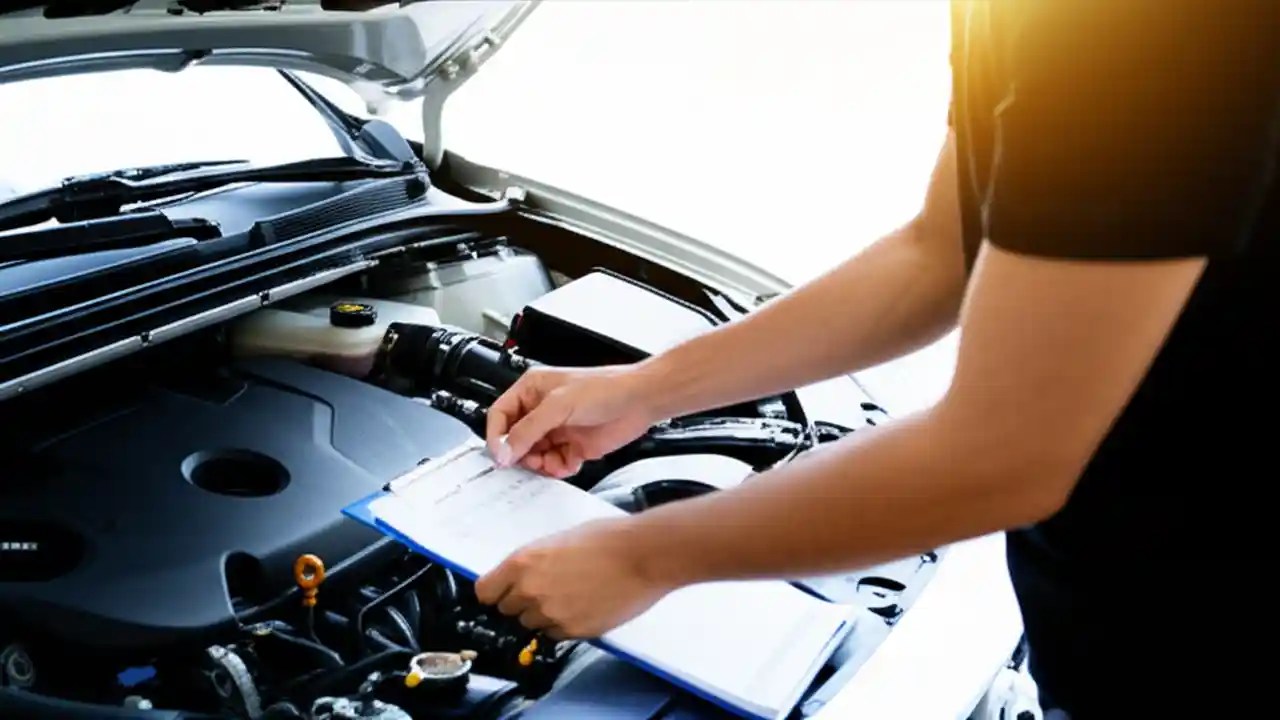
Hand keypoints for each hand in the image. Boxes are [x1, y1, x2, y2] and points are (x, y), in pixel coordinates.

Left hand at [474, 518, 672, 638]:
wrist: (642, 554)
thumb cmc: (606, 538)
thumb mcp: (558, 540)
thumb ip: (534, 562)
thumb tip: (522, 577)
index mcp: (522, 562)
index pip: (485, 592)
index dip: (495, 593)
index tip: (504, 592)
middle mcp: (530, 590)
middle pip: (507, 611)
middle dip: (523, 603)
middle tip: (548, 590)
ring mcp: (551, 613)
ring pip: (532, 625)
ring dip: (545, 616)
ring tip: (571, 596)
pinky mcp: (573, 630)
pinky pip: (557, 634)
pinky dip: (566, 625)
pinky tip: (585, 606)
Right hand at [486, 365, 656, 477]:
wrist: (640, 401)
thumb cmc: (605, 388)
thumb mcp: (559, 406)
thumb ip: (528, 429)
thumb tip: (504, 450)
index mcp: (531, 390)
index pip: (500, 415)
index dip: (497, 436)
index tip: (501, 457)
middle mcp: (542, 410)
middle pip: (515, 440)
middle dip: (521, 455)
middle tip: (530, 462)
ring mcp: (558, 429)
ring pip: (534, 456)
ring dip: (541, 464)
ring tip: (553, 462)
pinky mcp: (573, 446)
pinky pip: (555, 464)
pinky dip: (559, 468)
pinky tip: (570, 463)